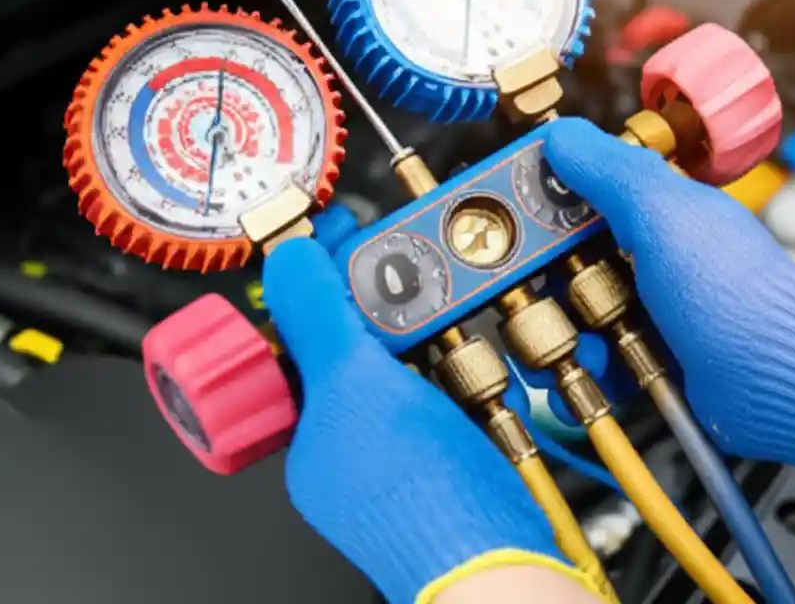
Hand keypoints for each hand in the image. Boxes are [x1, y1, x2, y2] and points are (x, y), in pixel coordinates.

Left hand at [263, 238, 598, 603]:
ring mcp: (407, 458)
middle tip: (405, 258)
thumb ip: (319, 319)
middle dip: (383, 301)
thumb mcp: (359, 387)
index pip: (300, 338)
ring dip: (432, 331)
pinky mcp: (459, 461)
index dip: (317, 278)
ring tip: (449, 303)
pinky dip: (468, 369)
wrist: (508, 562)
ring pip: (412, 370)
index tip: (339, 232)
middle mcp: (353, 452)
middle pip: (361, 349)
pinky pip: (455, 396)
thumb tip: (286, 259)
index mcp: (311, 439)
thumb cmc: (426, 502)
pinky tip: (483, 357)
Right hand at [544, 118, 794, 479]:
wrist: (781, 383)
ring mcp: (651, 313)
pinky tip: (589, 376)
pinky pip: (597, 364)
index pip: (576, 197)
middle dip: (539, 286)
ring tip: (571, 346)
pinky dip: (585, 374)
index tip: (502, 227)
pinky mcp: (650, 363)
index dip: (535, 210)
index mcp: (655, 212)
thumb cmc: (738, 296)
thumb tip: (562, 133)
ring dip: (561, 336)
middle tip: (529, 297)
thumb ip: (610, 169)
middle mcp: (651, 259)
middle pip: (564, 265)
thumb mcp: (664, 214)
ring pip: (575, 318)